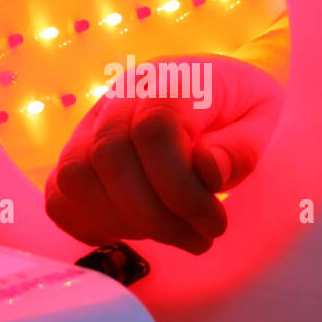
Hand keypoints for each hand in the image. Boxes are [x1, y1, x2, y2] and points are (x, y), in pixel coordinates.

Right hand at [45, 54, 283, 253]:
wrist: (219, 89)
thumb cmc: (242, 110)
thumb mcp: (263, 121)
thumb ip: (240, 147)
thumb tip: (208, 170)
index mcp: (171, 80)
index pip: (153, 130)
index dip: (180, 189)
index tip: (214, 223)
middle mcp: (121, 96)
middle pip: (108, 157)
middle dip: (154, 216)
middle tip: (199, 240)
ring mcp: (91, 124)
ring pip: (74, 176)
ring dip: (123, 222)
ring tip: (171, 235)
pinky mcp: (77, 152)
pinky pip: (58, 194)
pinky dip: (90, 223)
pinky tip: (135, 231)